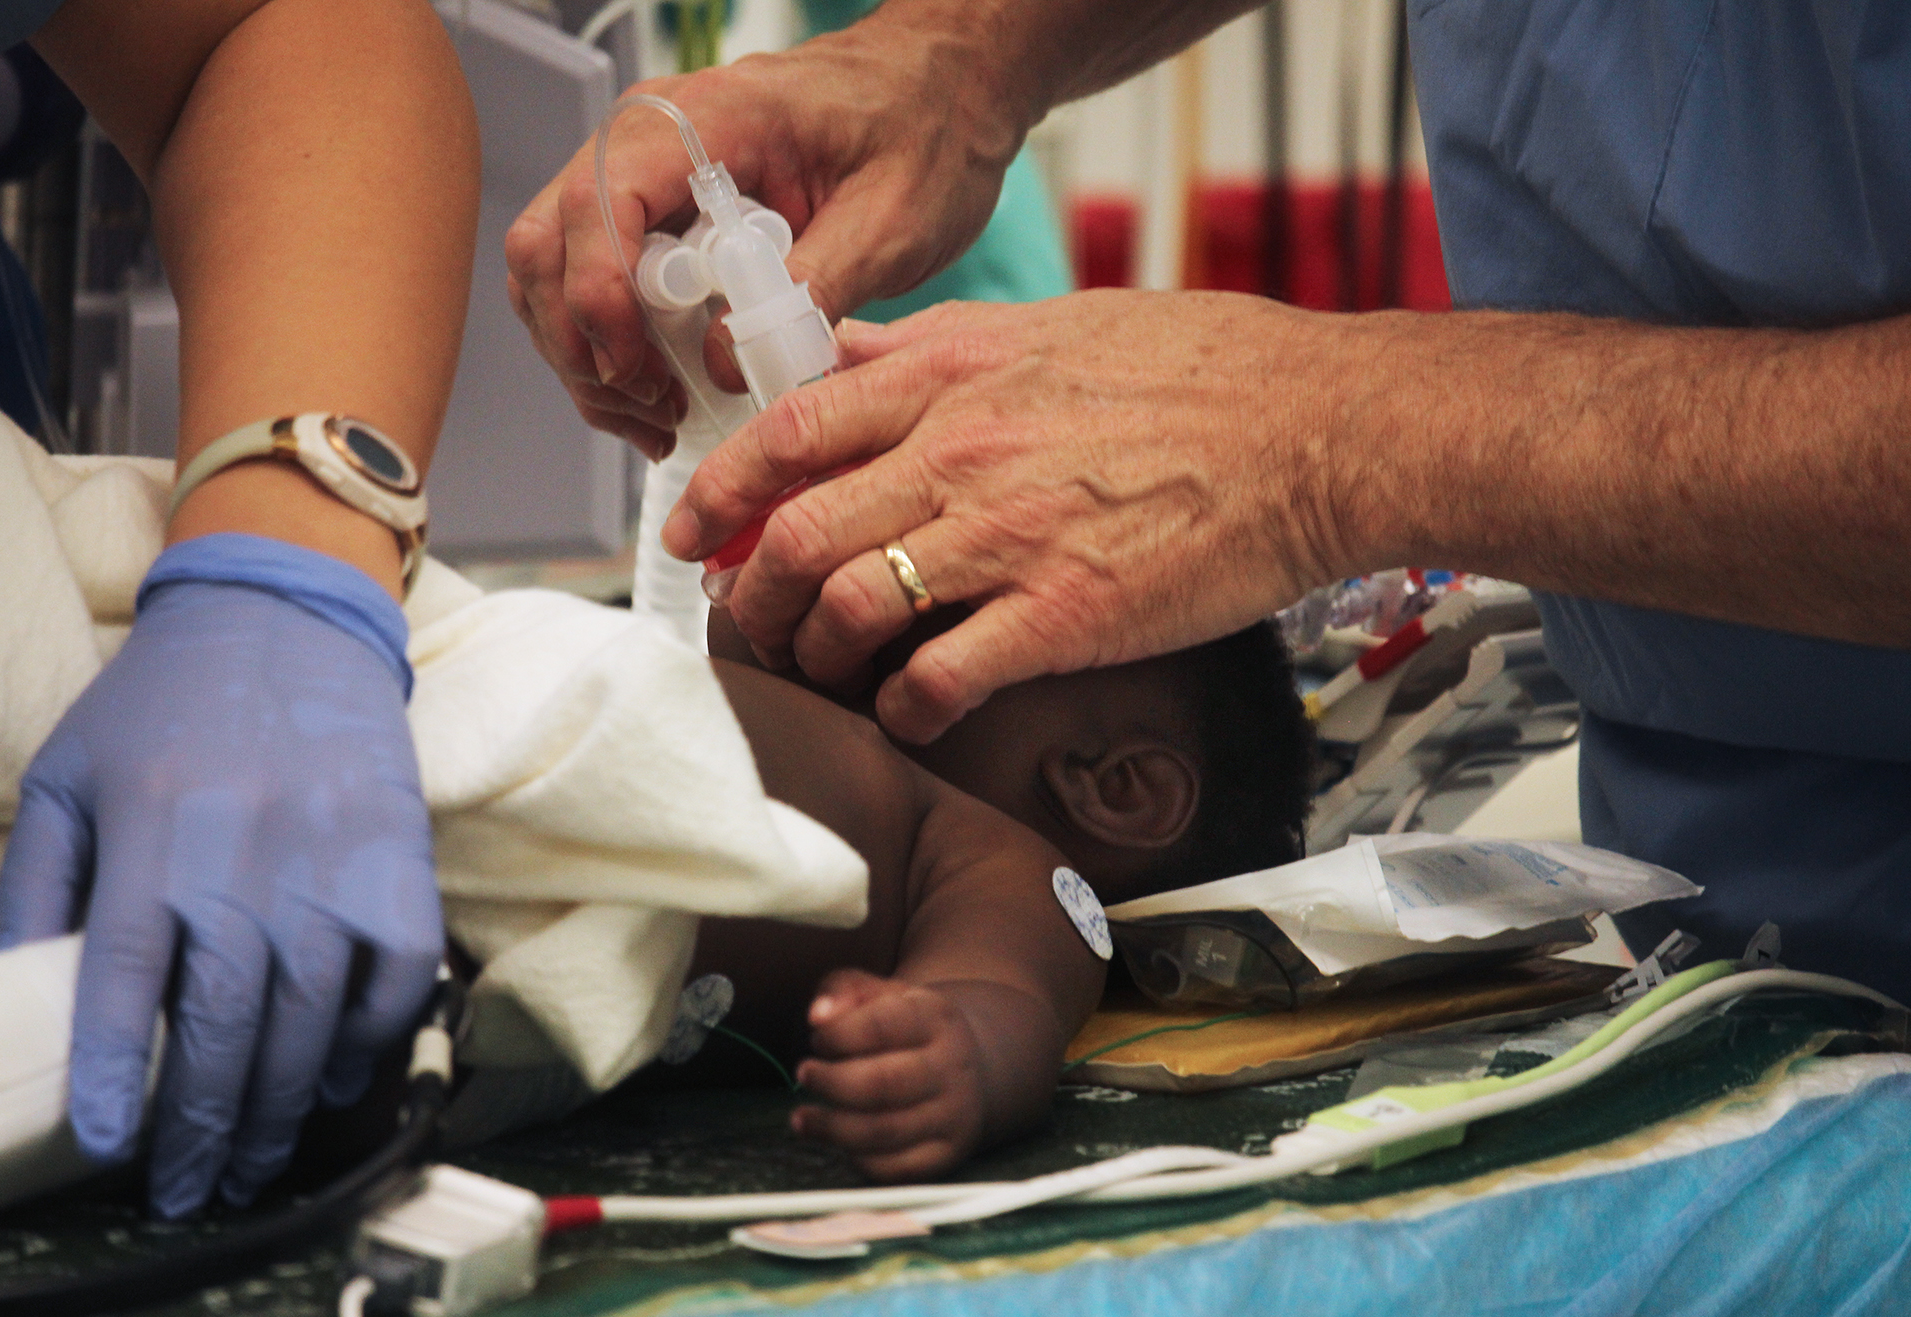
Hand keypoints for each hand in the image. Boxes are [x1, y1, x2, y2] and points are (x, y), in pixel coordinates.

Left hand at [0, 538, 444, 1218]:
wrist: (289, 616)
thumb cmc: (165, 702)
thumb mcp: (68, 773)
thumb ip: (41, 882)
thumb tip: (27, 993)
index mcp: (154, 822)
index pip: (128, 971)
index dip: (118, 1068)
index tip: (110, 1143)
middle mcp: (248, 843)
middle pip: (227, 1012)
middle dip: (205, 1120)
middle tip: (188, 1186)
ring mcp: (335, 850)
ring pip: (315, 1008)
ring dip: (285, 1102)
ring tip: (253, 1158)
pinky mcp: (399, 851)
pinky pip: (399, 969)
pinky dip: (374, 1035)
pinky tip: (339, 1072)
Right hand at [502, 8, 1026, 459]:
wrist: (940, 94)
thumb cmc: (921, 133)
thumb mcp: (889, 222)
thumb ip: (808, 289)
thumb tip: (725, 363)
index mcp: (705, 122)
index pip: (600, 204)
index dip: (601, 300)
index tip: (642, 372)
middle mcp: (652, 139)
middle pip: (550, 244)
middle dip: (582, 343)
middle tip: (652, 406)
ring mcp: (644, 172)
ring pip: (553, 270)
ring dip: (588, 355)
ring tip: (657, 415)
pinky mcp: (655, 209)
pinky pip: (595, 279)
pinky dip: (611, 345)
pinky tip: (662, 392)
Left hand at [662, 291, 1373, 741]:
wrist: (1314, 430)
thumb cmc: (1194, 371)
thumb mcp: (1043, 325)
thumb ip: (927, 348)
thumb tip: (837, 356)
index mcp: (946, 378)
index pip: (785, 435)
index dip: (718, 495)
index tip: (691, 535)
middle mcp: (957, 454)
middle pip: (798, 538)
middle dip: (755, 598)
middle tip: (753, 628)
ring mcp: (1006, 538)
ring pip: (850, 612)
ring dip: (817, 659)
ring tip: (826, 676)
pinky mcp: (1061, 617)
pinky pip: (938, 679)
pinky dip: (902, 711)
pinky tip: (909, 715)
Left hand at [791, 969, 986, 1180]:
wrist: (966, 1068)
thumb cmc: (907, 1029)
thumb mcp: (881, 994)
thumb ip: (844, 990)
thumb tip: (818, 1015)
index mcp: (936, 1018)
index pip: (882, 1026)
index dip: (838, 1035)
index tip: (818, 1038)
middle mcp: (952, 1067)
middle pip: (882, 1084)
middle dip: (830, 1083)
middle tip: (804, 1074)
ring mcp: (953, 1115)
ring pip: (883, 1132)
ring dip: (831, 1128)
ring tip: (803, 1117)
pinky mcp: (946, 1155)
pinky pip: (893, 1169)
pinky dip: (856, 1158)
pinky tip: (838, 1141)